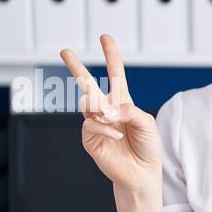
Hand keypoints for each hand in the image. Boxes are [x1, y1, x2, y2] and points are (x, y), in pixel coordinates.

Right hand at [60, 35, 161, 194]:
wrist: (141, 174)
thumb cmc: (147, 148)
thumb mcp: (146, 123)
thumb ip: (129, 110)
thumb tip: (107, 108)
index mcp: (122, 103)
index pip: (115, 75)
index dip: (111, 56)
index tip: (105, 38)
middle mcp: (106, 110)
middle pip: (87, 84)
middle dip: (76, 67)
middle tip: (65, 51)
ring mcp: (95, 123)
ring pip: (90, 103)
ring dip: (103, 110)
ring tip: (115, 121)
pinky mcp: (89, 137)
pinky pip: (92, 124)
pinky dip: (106, 129)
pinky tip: (117, 137)